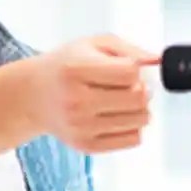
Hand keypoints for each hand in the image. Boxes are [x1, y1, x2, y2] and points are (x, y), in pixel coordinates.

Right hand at [24, 34, 158, 153]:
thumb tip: (157, 61)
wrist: (33, 96)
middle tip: (133, 85)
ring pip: (139, 120)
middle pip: (138, 99)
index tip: (129, 69)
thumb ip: (128, 50)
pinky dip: (133, 126)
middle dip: (143, 90)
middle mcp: (76, 101)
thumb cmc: (65, 66)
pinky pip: (132, 139)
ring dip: (140, 109)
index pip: (130, 73)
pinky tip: (118, 115)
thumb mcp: (93, 44)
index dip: (137, 70)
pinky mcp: (86, 146)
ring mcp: (81, 127)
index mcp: (75, 70)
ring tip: (124, 100)